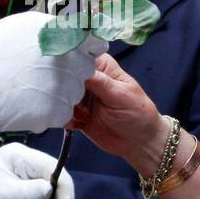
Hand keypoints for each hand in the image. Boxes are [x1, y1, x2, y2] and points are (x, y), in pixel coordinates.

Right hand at [0, 11, 106, 132]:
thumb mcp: (26, 25)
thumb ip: (55, 27)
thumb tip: (72, 27)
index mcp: (66, 38)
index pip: (96, 44)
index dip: (88, 50)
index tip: (79, 54)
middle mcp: (71, 62)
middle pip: (85, 72)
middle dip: (71, 74)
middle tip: (43, 76)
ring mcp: (65, 88)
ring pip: (74, 95)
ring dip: (59, 94)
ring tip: (30, 89)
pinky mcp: (56, 113)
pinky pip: (62, 114)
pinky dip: (49, 112)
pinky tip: (28, 104)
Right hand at [68, 53, 167, 175]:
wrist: (139, 142)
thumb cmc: (138, 112)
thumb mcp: (120, 94)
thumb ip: (99, 82)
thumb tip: (76, 67)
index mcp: (102, 67)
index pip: (80, 56)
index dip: (68, 60)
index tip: (60, 69)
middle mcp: (89, 79)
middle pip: (65, 75)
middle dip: (62, 85)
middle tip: (69, 97)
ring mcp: (82, 97)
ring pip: (60, 94)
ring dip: (63, 103)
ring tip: (76, 113)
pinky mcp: (76, 114)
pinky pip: (61, 112)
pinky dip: (64, 118)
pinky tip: (77, 123)